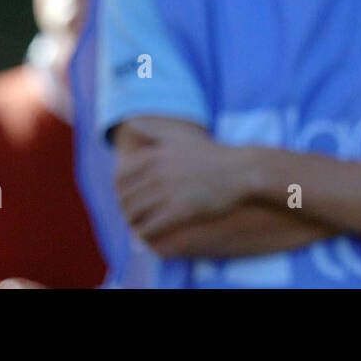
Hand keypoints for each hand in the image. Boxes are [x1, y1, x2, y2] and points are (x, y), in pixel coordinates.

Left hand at [114, 122, 251, 240]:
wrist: (241, 172)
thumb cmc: (211, 155)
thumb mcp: (180, 136)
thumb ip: (154, 129)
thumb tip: (133, 124)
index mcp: (154, 156)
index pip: (119, 178)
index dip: (119, 192)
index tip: (126, 199)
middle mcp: (157, 172)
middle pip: (125, 198)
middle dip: (124, 209)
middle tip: (131, 216)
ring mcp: (167, 192)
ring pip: (134, 214)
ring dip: (132, 223)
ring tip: (138, 227)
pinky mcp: (179, 211)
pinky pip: (150, 228)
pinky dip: (144, 235)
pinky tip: (149, 237)